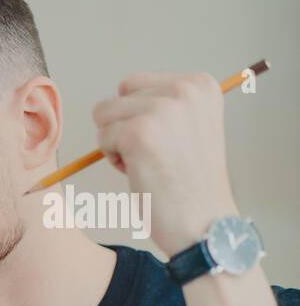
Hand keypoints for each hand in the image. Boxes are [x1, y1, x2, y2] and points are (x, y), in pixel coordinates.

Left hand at [92, 71, 238, 254]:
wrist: (203, 221)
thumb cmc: (191, 181)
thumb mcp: (191, 125)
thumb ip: (166, 103)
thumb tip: (122, 93)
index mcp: (199, 84)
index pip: (135, 84)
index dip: (138, 116)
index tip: (168, 141)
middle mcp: (185, 90)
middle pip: (117, 97)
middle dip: (125, 126)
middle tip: (157, 155)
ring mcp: (162, 110)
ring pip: (104, 116)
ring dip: (117, 142)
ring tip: (150, 162)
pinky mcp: (139, 133)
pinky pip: (102, 138)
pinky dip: (113, 158)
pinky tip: (141, 172)